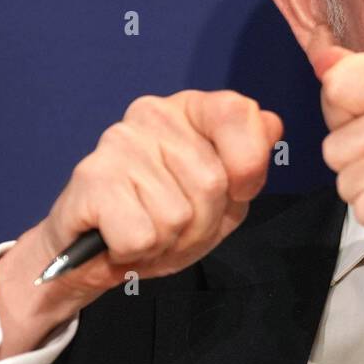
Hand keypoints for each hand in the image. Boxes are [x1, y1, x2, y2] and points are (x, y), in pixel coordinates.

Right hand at [0, 90, 281, 357]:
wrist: (93, 253)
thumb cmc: (162, 218)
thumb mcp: (224, 195)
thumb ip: (250, 162)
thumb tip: (271, 125)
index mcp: (192, 110)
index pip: (239, 112)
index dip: (248, 166)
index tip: (234, 190)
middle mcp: (154, 113)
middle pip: (213, 182)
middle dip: (204, 223)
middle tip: (177, 226)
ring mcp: (120, 142)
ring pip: (178, 214)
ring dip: (169, 241)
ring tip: (149, 231)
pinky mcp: (92, 178)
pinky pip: (143, 234)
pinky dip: (138, 251)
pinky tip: (121, 238)